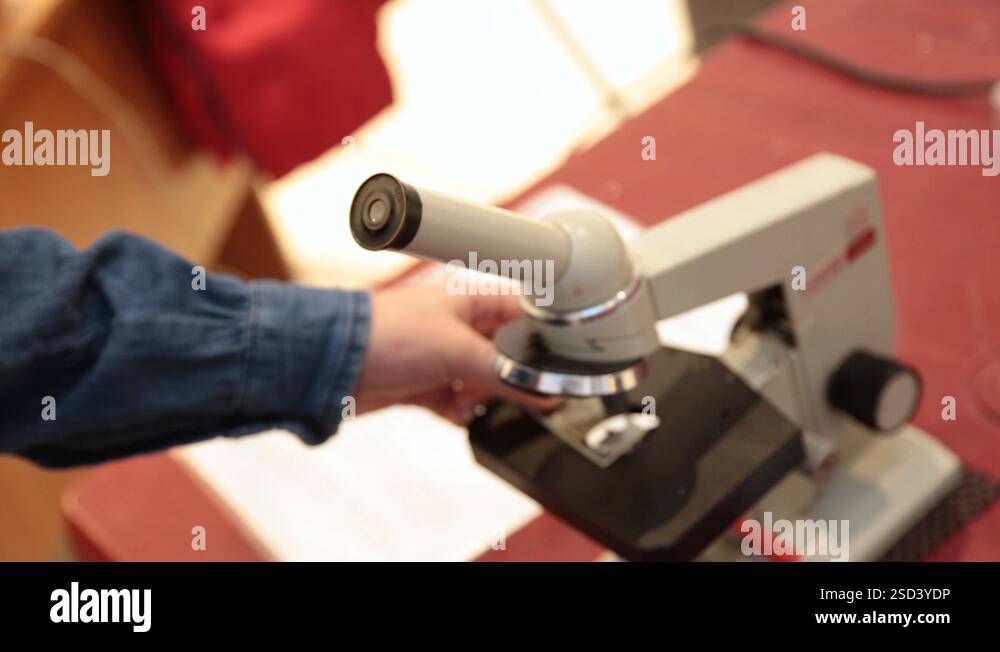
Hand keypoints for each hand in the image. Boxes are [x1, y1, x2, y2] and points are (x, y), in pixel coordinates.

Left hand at [354, 283, 558, 424]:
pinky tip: (458, 413)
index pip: (524, 315)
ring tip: (478, 401)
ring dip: (484, 398)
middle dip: (511, 378)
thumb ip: (504, 374)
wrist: (330, 361)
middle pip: (506, 355)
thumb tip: (541, 391)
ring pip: (483, 382)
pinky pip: (459, 402)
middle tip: (519, 393)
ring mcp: (441, 355)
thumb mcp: (459, 350)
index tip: (559, 367)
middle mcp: (460, 324)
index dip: (543, 341)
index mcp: (472, 299)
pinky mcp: (424, 383)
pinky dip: (461, 411)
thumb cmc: (385, 333)